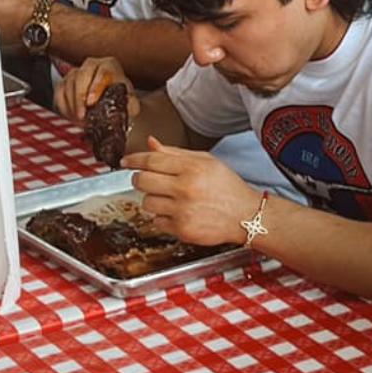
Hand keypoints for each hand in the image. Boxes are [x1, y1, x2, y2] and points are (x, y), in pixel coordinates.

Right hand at [54, 55, 134, 124]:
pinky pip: (59, 93)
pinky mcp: (64, 83)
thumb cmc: (120, 101)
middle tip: (82, 114)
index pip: (102, 72)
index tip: (92, 102)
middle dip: (80, 97)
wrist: (110, 105)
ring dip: (72, 105)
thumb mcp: (130, 103)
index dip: (96, 87)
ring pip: (68, 84)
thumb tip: (131, 107)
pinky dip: (64, 107)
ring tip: (79, 120)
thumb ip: (131, 104)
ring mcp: (76, 73)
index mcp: (110, 66)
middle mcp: (92, 65)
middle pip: (81, 75)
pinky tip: (72, 117)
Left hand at [121, 138, 261, 246]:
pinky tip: (178, 213)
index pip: (151, 160)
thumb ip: (175, 153)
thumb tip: (150, 143)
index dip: (134, 160)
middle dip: (139, 179)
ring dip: (152, 200)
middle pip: (142, 181)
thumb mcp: (206, 161)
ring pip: (146, 202)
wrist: (246, 216)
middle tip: (145, 180)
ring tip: (169, 199)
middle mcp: (185, 189)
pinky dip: (163, 217)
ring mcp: (182, 211)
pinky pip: (156, 221)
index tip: (126, 161)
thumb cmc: (227, 187)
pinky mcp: (182, 229)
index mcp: (191, 168)